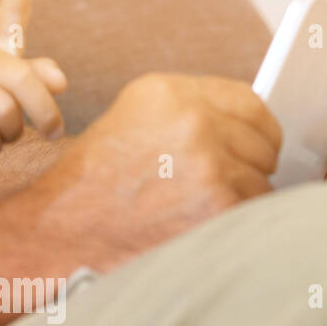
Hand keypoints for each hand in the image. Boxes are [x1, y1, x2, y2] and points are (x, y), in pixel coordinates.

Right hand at [24, 72, 280, 265]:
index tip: (251, 141)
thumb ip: (184, 112)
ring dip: (240, 194)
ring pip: (262, 177)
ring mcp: (208, 162)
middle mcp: (190, 119)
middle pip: (263, 138)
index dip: (253, 125)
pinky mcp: (219, 204)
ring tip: (195, 206)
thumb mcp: (128, 122)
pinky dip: (235, 219)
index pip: (246, 99)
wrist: (63, 232)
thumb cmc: (90, 185)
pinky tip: (199, 223)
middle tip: (214, 183)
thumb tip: (242, 124)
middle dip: (248, 162)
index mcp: (163, 93)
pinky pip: (255, 208)